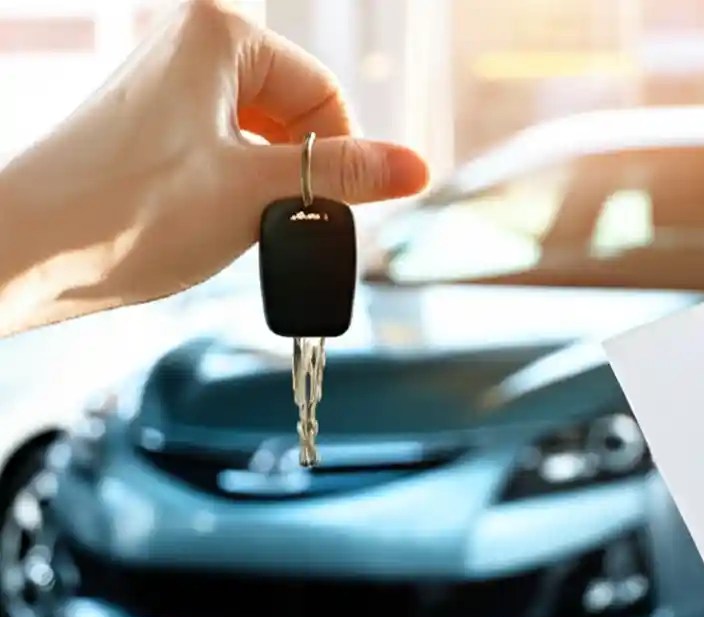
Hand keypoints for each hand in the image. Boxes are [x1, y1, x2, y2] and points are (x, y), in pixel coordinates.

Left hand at [0, 0, 427, 335]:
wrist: (20, 253)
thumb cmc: (130, 212)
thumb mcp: (259, 193)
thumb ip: (345, 176)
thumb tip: (420, 168)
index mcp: (218, 35)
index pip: (323, 92)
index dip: (336, 155)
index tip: (322, 205)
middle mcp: (186, 45)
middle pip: (291, 111)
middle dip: (296, 170)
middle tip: (275, 219)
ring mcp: (159, 85)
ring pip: (256, 136)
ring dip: (263, 184)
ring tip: (232, 224)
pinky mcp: (141, 127)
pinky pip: (217, 149)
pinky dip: (228, 188)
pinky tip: (202, 223)